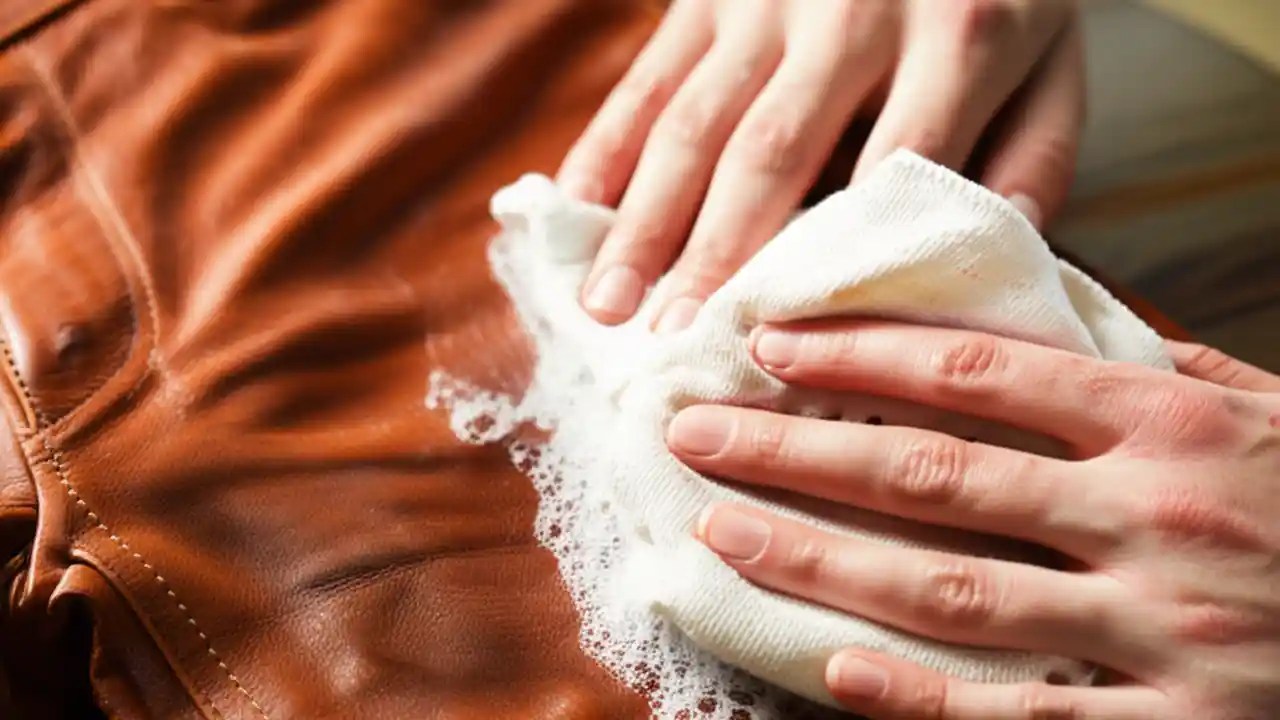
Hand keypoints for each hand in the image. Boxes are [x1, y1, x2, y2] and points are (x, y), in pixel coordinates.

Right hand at [560, 0, 1083, 331]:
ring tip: (603, 305)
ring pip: (691, 122)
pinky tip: (576, 212)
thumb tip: (990, 262)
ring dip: (641, 218)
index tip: (789, 345)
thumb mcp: (1051, 64)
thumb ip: (1035, 158)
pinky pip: (648, 78)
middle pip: (768, 153)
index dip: (836, 264)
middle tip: (668, 343)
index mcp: (959, 35)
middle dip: (711, 255)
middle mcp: (851, 12)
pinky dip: (605, 147)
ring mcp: (767, 0)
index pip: (892, 167)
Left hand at [666, 324, 1279, 718]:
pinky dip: (916, 695)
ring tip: (721, 528)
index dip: (858, 355)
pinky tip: (828, 666)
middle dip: (795, 449)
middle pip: (931, 475)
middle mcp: (1154, 517)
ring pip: (948, 591)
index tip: (766, 345)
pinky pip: (1019, 716)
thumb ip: (1155, 371)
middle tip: (692, 432)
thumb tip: (1047, 320)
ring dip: (818, 558)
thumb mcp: (1261, 414)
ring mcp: (1163, 631)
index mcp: (1169, 423)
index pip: (977, 371)